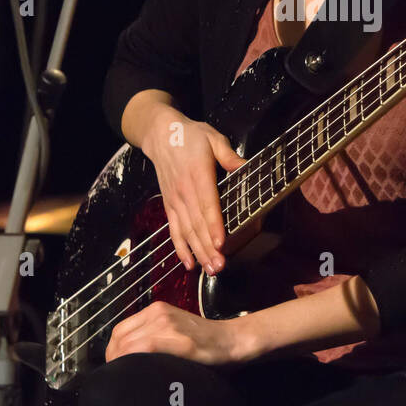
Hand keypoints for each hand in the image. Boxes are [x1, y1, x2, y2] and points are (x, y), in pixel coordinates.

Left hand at [104, 300, 252, 364]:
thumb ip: (152, 335)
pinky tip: (139, 373)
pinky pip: (147, 349)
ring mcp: (169, 326)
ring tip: (128, 377)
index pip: (120, 330)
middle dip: (114, 359)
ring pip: (129, 345)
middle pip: (120, 338)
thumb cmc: (205, 340)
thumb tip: (127, 355)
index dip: (113, 350)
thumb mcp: (174, 328)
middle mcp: (159, 314)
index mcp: (156, 310)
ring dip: (123, 363)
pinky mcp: (180, 341)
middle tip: (119, 375)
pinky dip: (136, 362)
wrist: (232, 340)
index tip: (116, 365)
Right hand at [141, 107, 245, 275]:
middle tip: (220, 266)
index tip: (221, 243)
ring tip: (210, 269)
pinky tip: (189, 264)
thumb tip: (245, 167)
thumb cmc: (191, 137)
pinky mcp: (169, 205)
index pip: (207, 203)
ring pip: (186, 231)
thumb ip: (229, 155)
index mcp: (197, 174)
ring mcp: (175, 200)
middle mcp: (184, 191)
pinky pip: (173, 230)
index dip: (214, 225)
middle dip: (208, 247)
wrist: (161, 135)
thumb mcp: (214, 138)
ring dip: (198, 252)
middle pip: (197, 223)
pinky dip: (180, 248)